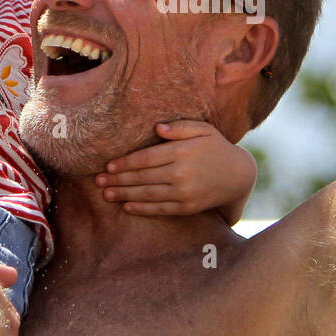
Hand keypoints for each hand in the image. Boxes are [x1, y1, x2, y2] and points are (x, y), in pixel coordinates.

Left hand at [95, 119, 254, 217]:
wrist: (238, 176)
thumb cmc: (217, 148)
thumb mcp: (203, 130)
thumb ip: (180, 127)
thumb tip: (156, 127)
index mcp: (182, 151)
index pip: (145, 158)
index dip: (124, 163)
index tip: (107, 166)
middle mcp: (181, 173)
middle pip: (142, 177)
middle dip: (117, 180)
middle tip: (97, 182)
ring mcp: (184, 192)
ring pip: (147, 194)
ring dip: (124, 195)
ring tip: (106, 195)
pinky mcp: (188, 207)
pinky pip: (160, 209)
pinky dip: (142, 208)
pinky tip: (127, 206)